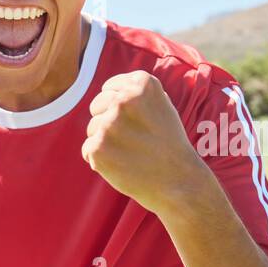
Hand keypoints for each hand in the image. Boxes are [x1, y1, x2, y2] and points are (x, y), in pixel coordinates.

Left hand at [83, 71, 206, 215]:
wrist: (179, 182)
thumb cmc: (170, 145)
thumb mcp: (162, 106)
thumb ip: (136, 93)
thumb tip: (109, 90)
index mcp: (141, 84)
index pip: (110, 87)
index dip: (121, 108)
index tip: (137, 122)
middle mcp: (123, 100)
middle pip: (97, 106)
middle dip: (109, 122)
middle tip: (134, 141)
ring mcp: (109, 124)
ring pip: (92, 129)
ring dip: (106, 143)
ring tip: (131, 155)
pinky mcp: (98, 148)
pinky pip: (88, 150)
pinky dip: (101, 160)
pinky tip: (122, 166)